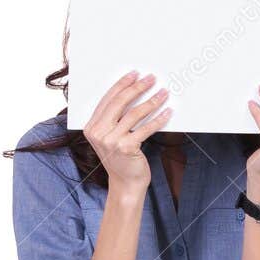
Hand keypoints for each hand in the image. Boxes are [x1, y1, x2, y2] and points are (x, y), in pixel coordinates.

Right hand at [83, 72, 169, 190]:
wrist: (125, 184)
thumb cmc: (121, 160)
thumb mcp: (110, 138)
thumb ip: (113, 121)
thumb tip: (131, 95)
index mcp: (91, 127)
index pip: (108, 99)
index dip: (122, 85)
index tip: (134, 74)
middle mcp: (98, 132)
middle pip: (120, 103)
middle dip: (137, 88)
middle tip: (151, 79)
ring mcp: (111, 140)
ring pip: (135, 114)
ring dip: (151, 101)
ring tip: (163, 93)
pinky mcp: (126, 148)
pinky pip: (145, 129)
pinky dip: (158, 119)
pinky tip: (167, 112)